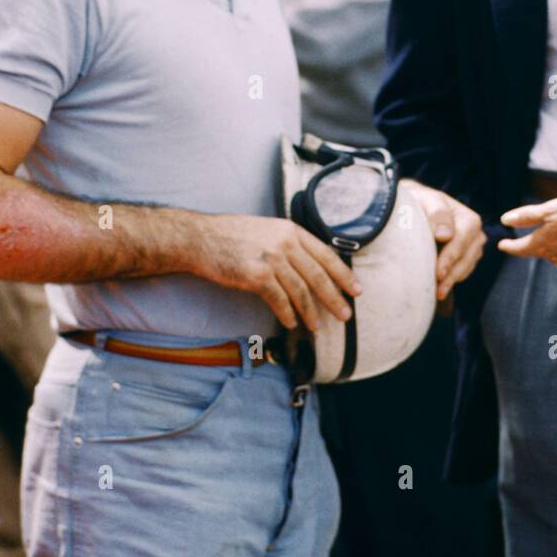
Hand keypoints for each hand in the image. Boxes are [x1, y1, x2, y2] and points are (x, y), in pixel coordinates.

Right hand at [195, 216, 361, 331]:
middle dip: (334, 296)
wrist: (201, 238)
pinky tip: (291, 323)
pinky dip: (287, 313)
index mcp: (290, 230)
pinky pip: (279, 299)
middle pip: (318, 274)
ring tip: (317, 326)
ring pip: (300, 290)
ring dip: (311, 311)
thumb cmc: (232, 236)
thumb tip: (310, 266)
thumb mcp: (267, 230)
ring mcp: (271, 258)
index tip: (355, 289)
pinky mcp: (256, 275)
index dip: (343, 274)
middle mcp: (284, 242)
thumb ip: (288, 244)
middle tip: (345, 314)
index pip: (325, 254)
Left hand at [401, 179, 485, 299]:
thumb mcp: (424, 199)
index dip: (450, 257)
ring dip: (452, 280)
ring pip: (466, 267)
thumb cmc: (419, 201)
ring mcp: (472, 246)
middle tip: (437, 289)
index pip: (462, 240)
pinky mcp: (466, 258)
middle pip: (468, 257)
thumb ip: (436, 212)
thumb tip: (445, 235)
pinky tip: (438, 288)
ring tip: (437, 293)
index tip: (438, 273)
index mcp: (467, 217)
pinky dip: (452, 280)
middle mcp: (474, 232)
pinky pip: (463, 272)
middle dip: (452, 274)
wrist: (416, 205)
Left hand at [498, 193, 556, 265]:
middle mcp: (554, 250)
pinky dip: (556, 251)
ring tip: (535, 244)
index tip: (501, 245)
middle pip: (534, 251)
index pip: (521, 247)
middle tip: (513, 245)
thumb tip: (505, 220)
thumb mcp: (550, 209)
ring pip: (548, 254)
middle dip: (523, 248)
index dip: (510, 246)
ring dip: (540, 250)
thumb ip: (527, 216)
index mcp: (544, 240)